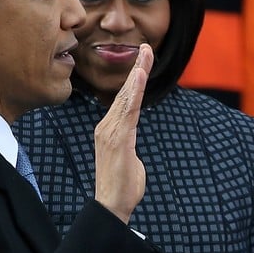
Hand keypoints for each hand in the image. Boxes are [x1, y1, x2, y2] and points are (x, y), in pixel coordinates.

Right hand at [93, 43, 152, 221]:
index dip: (133, 78)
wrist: (111, 206)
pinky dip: (133, 91)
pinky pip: (128, 111)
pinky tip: (139, 77)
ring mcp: (110, 132)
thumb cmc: (121, 185)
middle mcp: (106, 127)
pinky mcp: (118, 139)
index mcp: (109, 129)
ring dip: (137, 74)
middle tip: (147, 46)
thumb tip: (132, 137)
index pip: (123, 98)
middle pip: (124, 92)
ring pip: (126, 97)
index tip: (143, 59)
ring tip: (145, 54)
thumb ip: (129, 142)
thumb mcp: (128, 157)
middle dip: (137, 67)